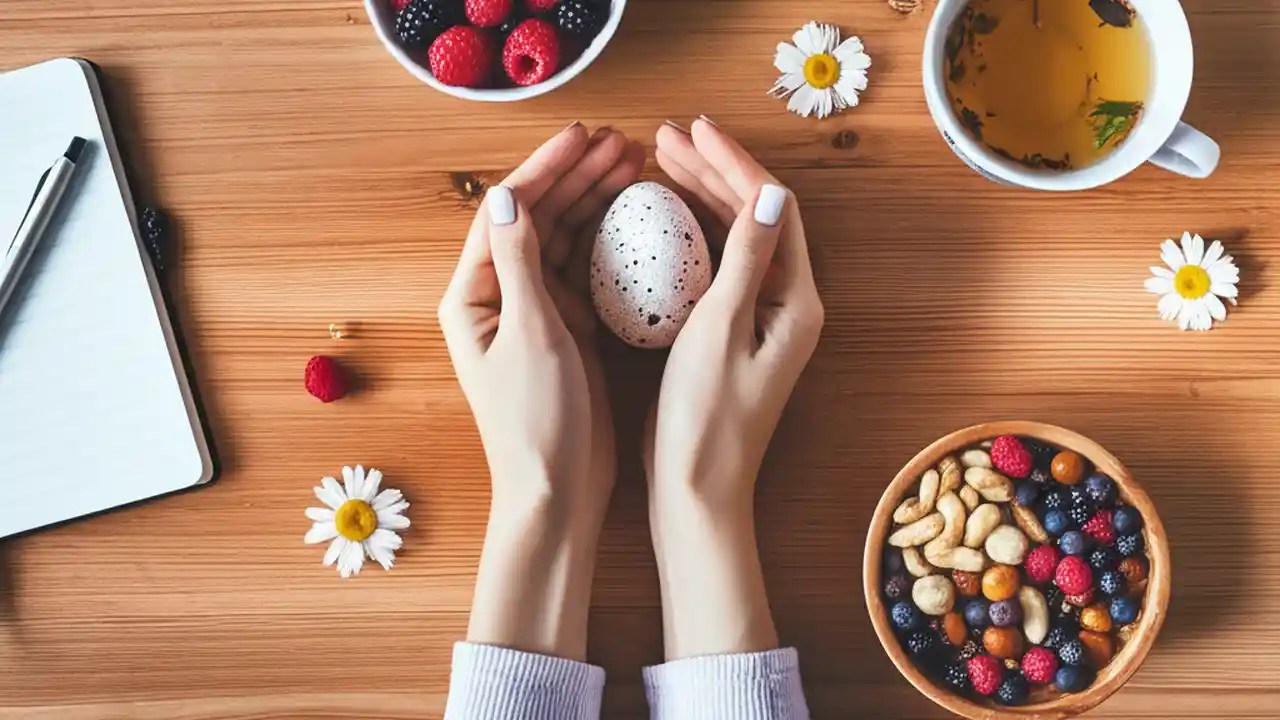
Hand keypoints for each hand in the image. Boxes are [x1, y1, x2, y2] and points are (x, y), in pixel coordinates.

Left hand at [438, 123, 643, 659]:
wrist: (558, 492)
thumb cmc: (536, 422)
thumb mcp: (529, 334)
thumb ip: (519, 262)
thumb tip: (506, 193)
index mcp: (474, 295)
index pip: (508, 213)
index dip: (544, 169)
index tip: (583, 137)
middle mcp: (499, 298)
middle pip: (539, 219)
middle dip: (578, 178)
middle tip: (623, 145)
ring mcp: (535, 314)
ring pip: (567, 242)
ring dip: (597, 205)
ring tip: (635, 167)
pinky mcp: (566, 332)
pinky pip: (588, 274)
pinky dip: (611, 246)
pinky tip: (638, 220)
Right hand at [646, 118, 823, 658]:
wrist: (696, 490)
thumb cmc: (707, 420)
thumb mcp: (721, 330)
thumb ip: (745, 260)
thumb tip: (769, 193)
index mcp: (795, 300)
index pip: (773, 208)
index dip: (735, 163)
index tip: (694, 131)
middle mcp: (785, 303)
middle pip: (754, 217)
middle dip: (712, 172)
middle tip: (663, 139)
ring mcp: (758, 318)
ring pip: (732, 238)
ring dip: (698, 198)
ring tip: (656, 163)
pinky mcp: (730, 333)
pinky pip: (713, 267)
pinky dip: (687, 237)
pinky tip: (656, 218)